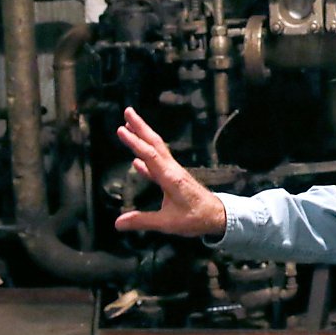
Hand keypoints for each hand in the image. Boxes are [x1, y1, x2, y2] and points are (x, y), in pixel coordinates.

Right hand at [113, 106, 227, 238]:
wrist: (218, 217)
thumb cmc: (196, 218)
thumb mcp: (168, 223)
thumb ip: (142, 221)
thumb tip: (117, 223)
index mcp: (170, 177)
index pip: (150, 155)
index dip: (135, 142)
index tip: (121, 129)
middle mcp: (172, 170)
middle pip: (154, 143)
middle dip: (141, 127)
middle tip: (128, 111)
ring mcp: (174, 173)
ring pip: (157, 150)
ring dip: (143, 137)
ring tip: (130, 127)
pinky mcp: (175, 179)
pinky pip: (157, 165)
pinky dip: (146, 160)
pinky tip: (136, 161)